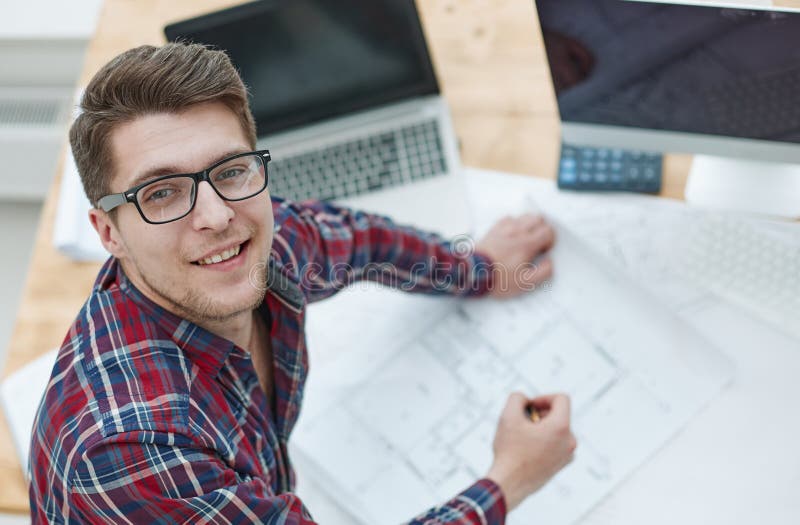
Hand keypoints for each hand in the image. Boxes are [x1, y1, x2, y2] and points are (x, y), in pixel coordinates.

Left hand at [474, 214, 554, 297]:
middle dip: (542, 229)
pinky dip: (513, 223)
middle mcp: (517, 231)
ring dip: (529, 224)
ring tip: (525, 239)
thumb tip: (550, 262)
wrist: (472, 273)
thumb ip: (543, 272)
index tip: (544, 250)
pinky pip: (508, 218)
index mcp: (527, 244)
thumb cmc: (499, 279)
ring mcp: (504, 228)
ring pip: (524, 216)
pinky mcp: (493, 229)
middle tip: (537, 243)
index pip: (548, 231)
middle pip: (538, 218)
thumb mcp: (525, 283)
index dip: (550, 240)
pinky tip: (511, 235)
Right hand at [486, 393, 575, 510]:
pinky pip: (555, 444)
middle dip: (539, 414)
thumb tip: (525, 400)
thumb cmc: (509, 450)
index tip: (528, 407)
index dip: (543, 397)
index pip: (561, 399)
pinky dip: (543, 441)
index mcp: (562, 427)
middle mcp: (570, 441)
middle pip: (558, 415)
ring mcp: (567, 455)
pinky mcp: (561, 465)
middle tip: (521, 423)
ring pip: (556, 430)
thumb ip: (517, 398)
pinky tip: (526, 449)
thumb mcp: (508, 415)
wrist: (509, 484)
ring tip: (522, 437)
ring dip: (540, 427)